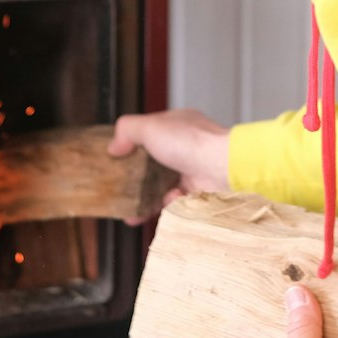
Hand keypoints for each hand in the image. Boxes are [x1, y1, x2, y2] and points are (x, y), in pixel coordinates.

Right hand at [108, 108, 230, 212]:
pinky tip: (166, 201)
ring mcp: (193, 168)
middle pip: (154, 163)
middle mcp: (186, 145)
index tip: (117, 160)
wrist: (223, 168)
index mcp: (176, 124)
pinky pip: (177, 200)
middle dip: (136, 179)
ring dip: (146, 198)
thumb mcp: (150, 127)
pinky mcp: (198, 190)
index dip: (132, 146)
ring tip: (130, 213)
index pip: (149, 133)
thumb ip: (127, 131)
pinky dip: (169, 202)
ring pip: (163, 185)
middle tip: (120, 191)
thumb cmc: (189, 142)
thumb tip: (113, 147)